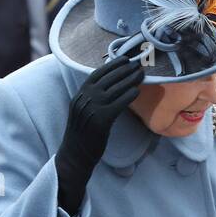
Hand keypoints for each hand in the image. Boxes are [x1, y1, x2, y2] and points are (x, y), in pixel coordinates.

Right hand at [54, 56, 144, 216]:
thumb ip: (92, 101)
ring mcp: (91, 110)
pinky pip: (116, 105)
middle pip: (107, 79)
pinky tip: (136, 92)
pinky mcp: (100, 121)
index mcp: (79, 96)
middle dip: (123, 70)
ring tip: (141, 74)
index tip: (124, 59)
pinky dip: (127, 96)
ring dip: (129, 80)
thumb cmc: (82, 137)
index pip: (96, 74)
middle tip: (137, 63)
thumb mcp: (83, 114)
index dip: (111, 66)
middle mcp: (84, 99)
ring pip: (114, 90)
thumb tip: (107, 90)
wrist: (74, 157)